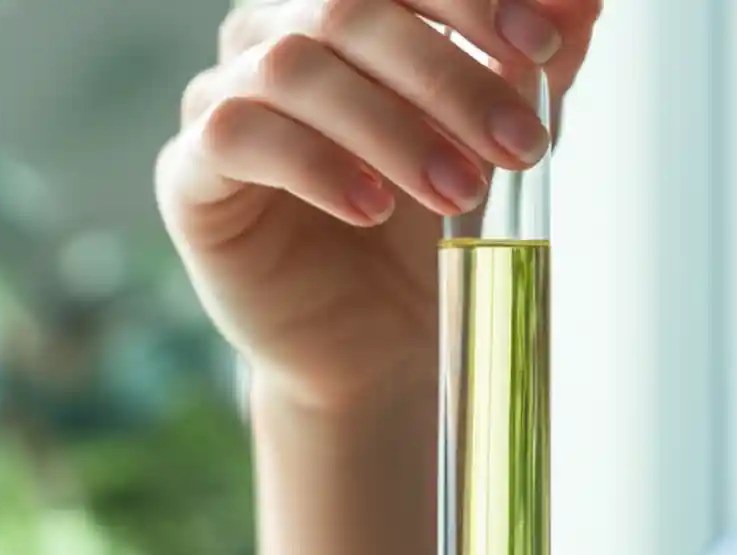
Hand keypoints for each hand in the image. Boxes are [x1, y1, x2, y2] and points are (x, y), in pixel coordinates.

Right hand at [155, 0, 599, 412]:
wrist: (378, 340)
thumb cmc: (429, 227)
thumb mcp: (491, 137)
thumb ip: (530, 65)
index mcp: (344, 11)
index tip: (546, 49)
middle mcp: (275, 36)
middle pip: (349, 10)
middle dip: (450, 76)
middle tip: (521, 147)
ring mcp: (224, 97)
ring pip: (294, 69)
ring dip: (392, 127)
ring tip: (460, 191)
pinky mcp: (190, 171)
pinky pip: (236, 137)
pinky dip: (314, 165)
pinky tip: (372, 208)